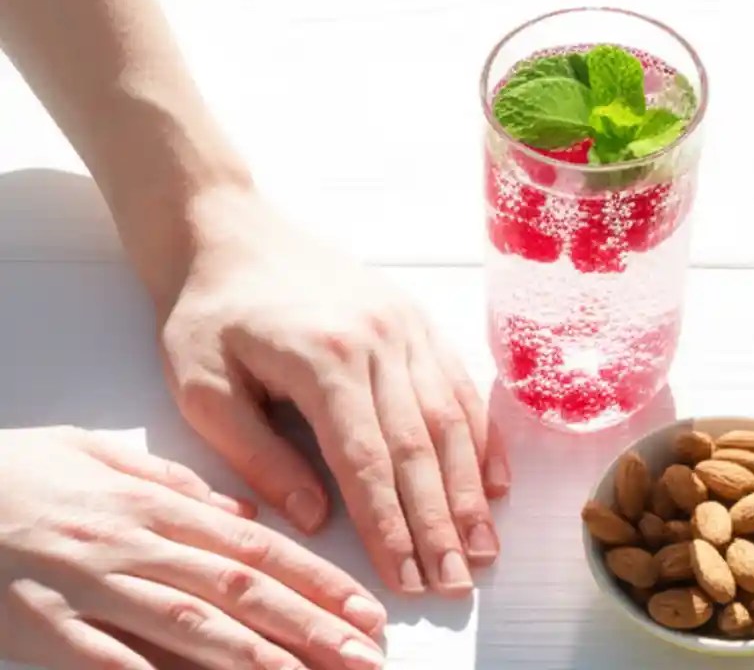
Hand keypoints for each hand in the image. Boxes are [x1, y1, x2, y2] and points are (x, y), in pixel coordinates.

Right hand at [0, 427, 386, 669]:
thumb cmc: (17, 474)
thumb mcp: (98, 453)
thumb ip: (177, 486)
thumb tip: (245, 516)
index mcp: (153, 504)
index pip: (256, 549)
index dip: (317, 581)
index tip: (364, 609)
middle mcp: (133, 545)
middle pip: (241, 592)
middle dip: (312, 627)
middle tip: (366, 654)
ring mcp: (90, 589)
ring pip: (193, 629)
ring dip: (263, 660)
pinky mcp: (45, 628)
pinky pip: (115, 663)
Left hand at [157, 190, 509, 596]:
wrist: (231, 233)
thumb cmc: (209, 314)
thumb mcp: (202, 388)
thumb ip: (257, 454)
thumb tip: (315, 516)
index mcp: (322, 358)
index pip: (366, 458)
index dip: (390, 523)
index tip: (406, 576)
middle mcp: (378, 341)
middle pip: (419, 445)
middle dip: (440, 520)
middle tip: (455, 579)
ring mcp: (405, 328)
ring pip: (450, 418)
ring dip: (469, 488)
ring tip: (481, 545)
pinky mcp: (417, 322)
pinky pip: (459, 385)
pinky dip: (481, 437)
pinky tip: (493, 482)